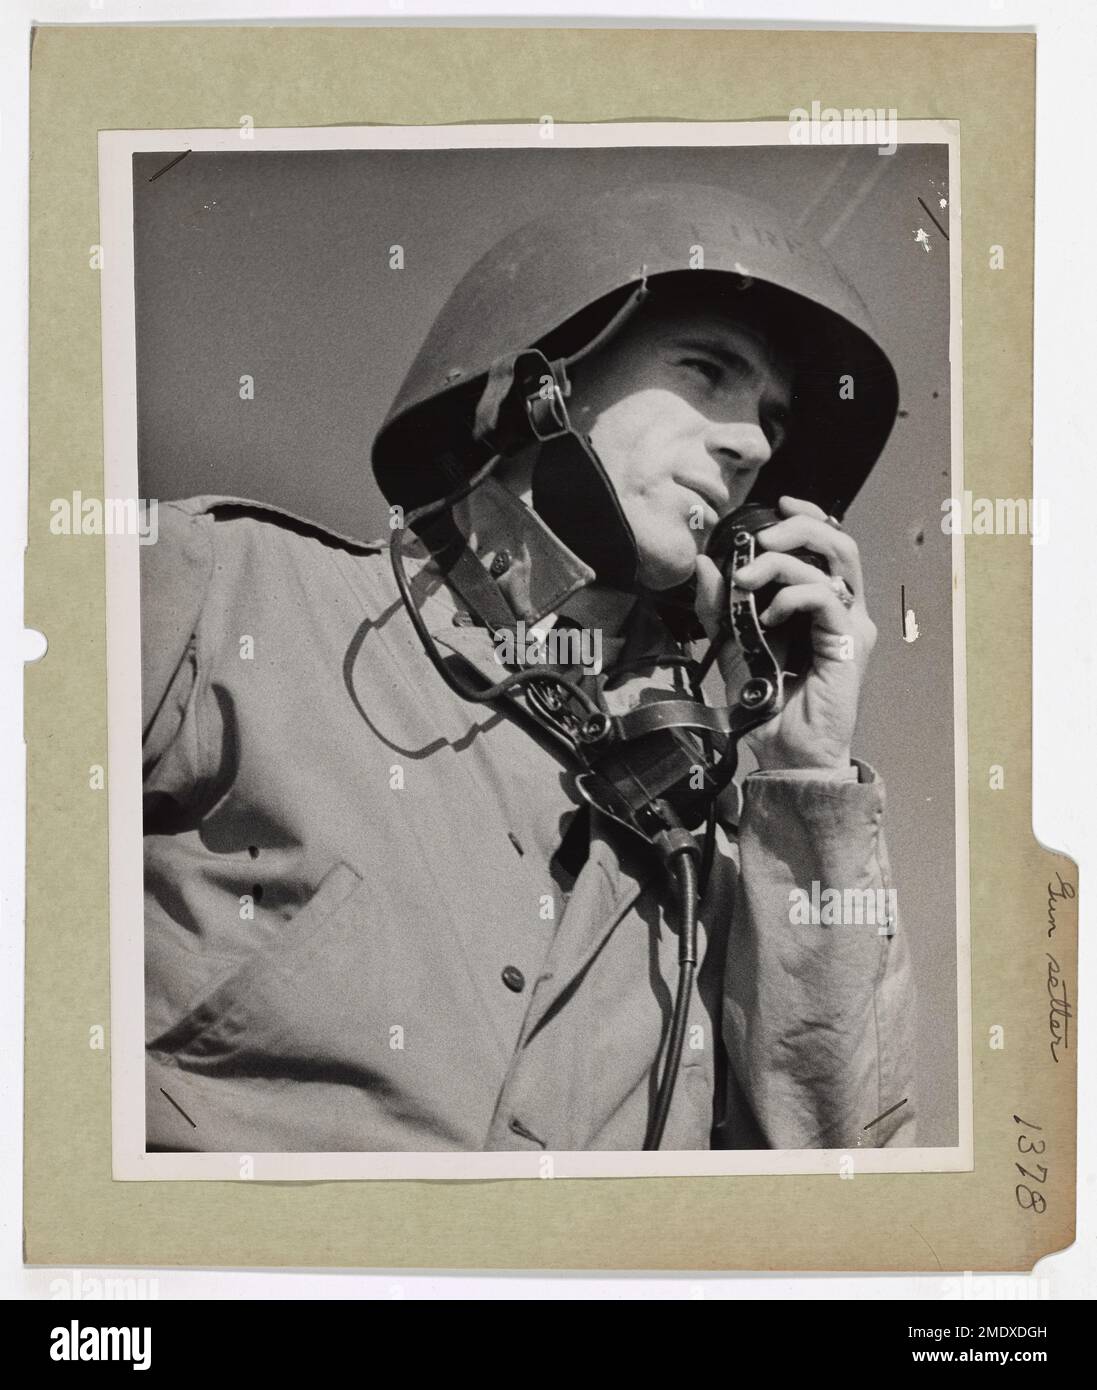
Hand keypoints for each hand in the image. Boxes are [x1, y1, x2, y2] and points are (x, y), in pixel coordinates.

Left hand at [693, 495, 876, 771]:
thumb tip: (704, 564)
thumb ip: (719, 606)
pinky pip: (826, 599)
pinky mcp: (848, 644)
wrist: (785, 752)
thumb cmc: (765, 703)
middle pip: (838, 541)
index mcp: (822, 603)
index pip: (827, 543)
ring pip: (835, 563)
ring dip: (787, 559)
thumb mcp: (731, 644)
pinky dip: (793, 596)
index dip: (808, 516)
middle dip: (797, 528)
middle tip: (758, 541)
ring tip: (749, 576)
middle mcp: (844, 608)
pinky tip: (768, 616)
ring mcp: (851, 625)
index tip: (777, 504)